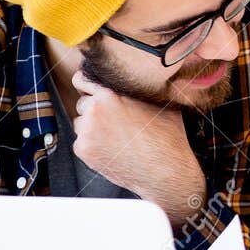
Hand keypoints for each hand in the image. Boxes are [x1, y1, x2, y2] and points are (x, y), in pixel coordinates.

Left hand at [70, 70, 204, 222]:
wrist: (166, 171)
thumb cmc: (168, 138)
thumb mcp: (162, 103)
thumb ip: (144, 88)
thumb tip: (149, 78)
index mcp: (111, 93)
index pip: (82, 80)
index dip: (88, 87)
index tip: (92, 93)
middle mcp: (96, 109)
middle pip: (82, 103)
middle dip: (94, 111)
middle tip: (115, 123)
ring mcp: (87, 131)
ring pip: (81, 123)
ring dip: (93, 128)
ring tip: (117, 138)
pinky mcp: (84, 150)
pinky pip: (82, 143)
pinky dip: (93, 146)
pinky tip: (113, 149)